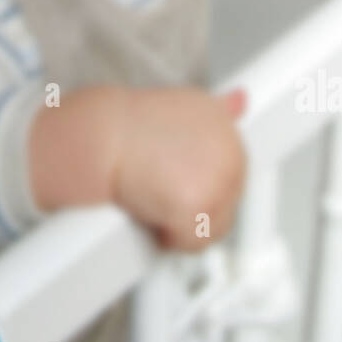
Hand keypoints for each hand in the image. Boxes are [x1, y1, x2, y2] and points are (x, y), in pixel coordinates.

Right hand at [111, 86, 246, 252]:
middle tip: (158, 192)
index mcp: (225, 125)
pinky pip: (191, 242)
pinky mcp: (197, 205)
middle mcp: (229, 149)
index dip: (200, 184)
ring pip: (211, 228)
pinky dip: (168, 236)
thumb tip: (242, 100)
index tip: (179, 184)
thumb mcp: (182, 105)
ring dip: (182, 225)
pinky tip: (149, 211)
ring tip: (153, 200)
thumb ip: (218, 109)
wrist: (99, 137)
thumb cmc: (126, 125)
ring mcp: (218, 179)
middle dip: (192, 207)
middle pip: (225, 205)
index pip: (231, 173)